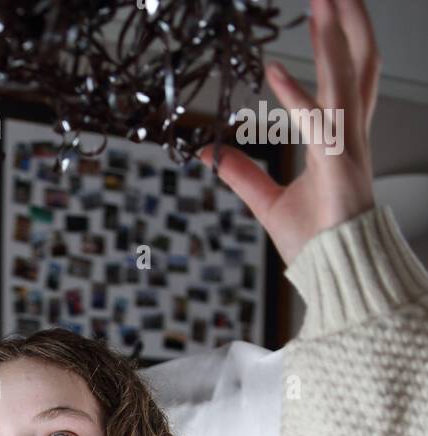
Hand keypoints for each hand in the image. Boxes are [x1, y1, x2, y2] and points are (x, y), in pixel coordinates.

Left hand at [197, 0, 379, 266]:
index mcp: (340, 141)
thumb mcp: (268, 204)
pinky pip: (317, 120)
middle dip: (351, 23)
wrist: (339, 276)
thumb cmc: (317, 245)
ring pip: (347, 76)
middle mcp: (350, 135)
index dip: (335, 45)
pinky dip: (295, 95)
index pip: (346, 79)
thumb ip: (242, 175)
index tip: (320, 15)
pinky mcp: (336, 165)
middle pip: (360, 63)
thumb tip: (208, 155)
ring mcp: (347, 147)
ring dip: (334, 35)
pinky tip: (273, 71)